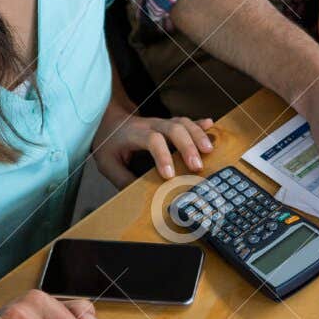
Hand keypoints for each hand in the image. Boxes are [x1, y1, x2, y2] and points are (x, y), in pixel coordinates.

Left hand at [93, 104, 214, 185]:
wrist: (108, 120)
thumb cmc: (109, 143)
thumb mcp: (107, 163)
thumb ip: (121, 179)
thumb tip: (138, 197)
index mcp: (134, 134)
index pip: (152, 140)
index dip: (163, 156)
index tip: (170, 175)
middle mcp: (151, 125)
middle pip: (173, 128)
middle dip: (188, 146)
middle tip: (197, 166)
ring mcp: (161, 122)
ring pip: (183, 122)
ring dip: (197, 135)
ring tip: (209, 151)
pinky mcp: (168, 123)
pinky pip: (186, 121)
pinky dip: (199, 125)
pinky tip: (211, 126)